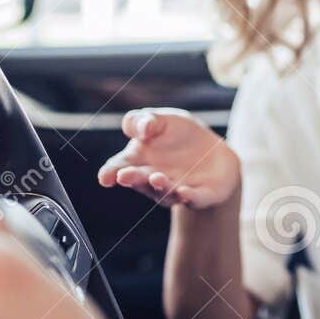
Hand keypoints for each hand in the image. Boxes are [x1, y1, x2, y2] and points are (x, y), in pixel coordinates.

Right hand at [97, 108, 239, 210]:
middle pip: (140, 181)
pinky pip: (194, 198)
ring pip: (166, 192)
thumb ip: (148, 120)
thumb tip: (143, 129)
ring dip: (161, 186)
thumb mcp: (165, 120)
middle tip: (124, 175)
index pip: (119, 168)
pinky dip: (189, 196)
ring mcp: (176, 189)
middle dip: (133, 178)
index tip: (105, 177)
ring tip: (157, 177)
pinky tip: (184, 192)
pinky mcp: (200, 195)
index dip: (110, 173)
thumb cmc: (179, 135)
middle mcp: (153, 179)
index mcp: (138, 161)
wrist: (214, 152)